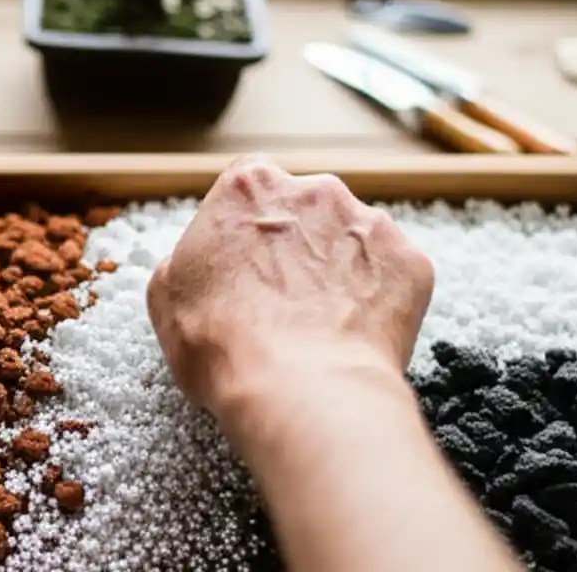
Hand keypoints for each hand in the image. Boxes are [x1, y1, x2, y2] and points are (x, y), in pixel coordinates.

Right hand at [146, 157, 433, 424]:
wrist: (301, 391)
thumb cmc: (224, 346)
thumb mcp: (167, 296)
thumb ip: (186, 258)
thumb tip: (200, 261)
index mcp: (249, 186)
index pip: (250, 184)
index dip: (247, 226)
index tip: (245, 261)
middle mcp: (314, 189)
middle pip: (306, 207)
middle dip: (298, 245)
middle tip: (283, 299)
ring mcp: (369, 223)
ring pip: (353, 239)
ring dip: (340, 270)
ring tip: (322, 323)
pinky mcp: (410, 262)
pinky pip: (393, 274)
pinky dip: (377, 299)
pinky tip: (354, 334)